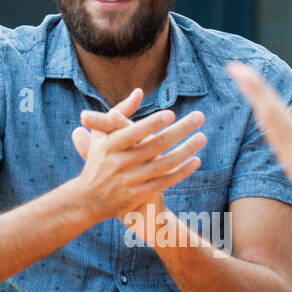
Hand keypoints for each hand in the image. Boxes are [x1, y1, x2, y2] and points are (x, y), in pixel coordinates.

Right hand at [68, 88, 205, 222]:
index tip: (171, 114)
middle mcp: (120, 162)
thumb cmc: (98, 160)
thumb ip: (120, 112)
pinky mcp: (139, 194)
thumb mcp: (101, 135)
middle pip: (155, 145)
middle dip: (180, 130)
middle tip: (199, 117)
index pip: (133, 132)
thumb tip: (139, 91)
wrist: (88, 200)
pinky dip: (182, 171)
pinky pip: (165, 181)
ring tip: (202, 137)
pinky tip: (195, 160)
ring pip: (164, 164)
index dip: (152, 123)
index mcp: (110, 145)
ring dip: (186, 150)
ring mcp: (131, 180)